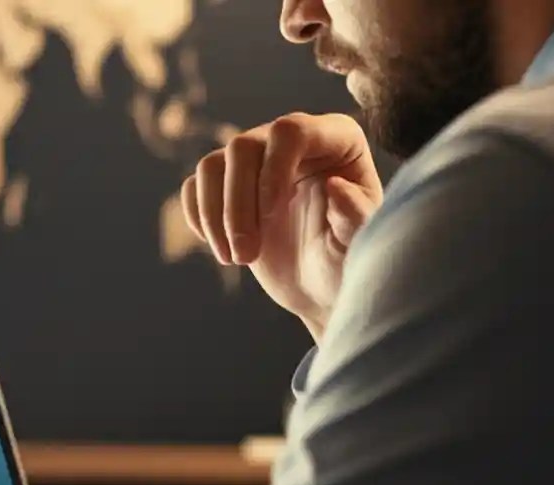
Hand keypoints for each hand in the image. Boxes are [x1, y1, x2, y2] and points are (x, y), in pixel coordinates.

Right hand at [181, 113, 381, 341]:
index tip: (271, 218)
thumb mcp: (358, 244)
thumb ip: (356, 215)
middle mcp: (291, 140)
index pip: (290, 131)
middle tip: (246, 258)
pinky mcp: (227, 184)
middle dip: (237, 207)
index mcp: (334, 140)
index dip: (273, 170)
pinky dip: (199, 219)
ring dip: (214, 217)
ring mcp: (256, 160)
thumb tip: (336, 186)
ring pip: (211, 166)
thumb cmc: (347, 261)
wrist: (321, 284)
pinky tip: (222, 249)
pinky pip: (195, 186)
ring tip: (234, 260)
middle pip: (242, 148)